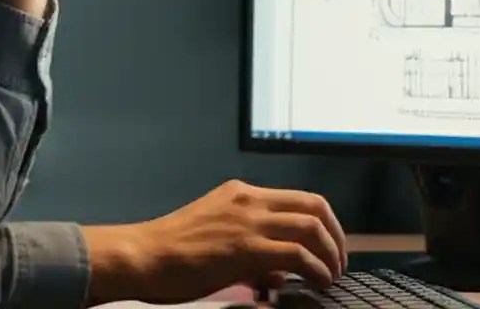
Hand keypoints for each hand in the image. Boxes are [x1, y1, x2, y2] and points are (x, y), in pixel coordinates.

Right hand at [82, 180, 347, 304]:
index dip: (325, 224)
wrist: (142, 256)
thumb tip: (278, 273)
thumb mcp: (216, 237)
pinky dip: (315, 270)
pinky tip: (316, 284)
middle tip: (338, 263)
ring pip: (311, 228)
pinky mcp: (245, 248)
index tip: (330, 248)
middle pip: (315, 208)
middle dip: (335, 237)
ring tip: (330, 277)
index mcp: (242, 193)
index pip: (300, 199)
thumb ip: (250, 248)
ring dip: (330, 255)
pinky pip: (297, 255)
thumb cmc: (171, 253)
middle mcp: (249, 200)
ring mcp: (248, 221)